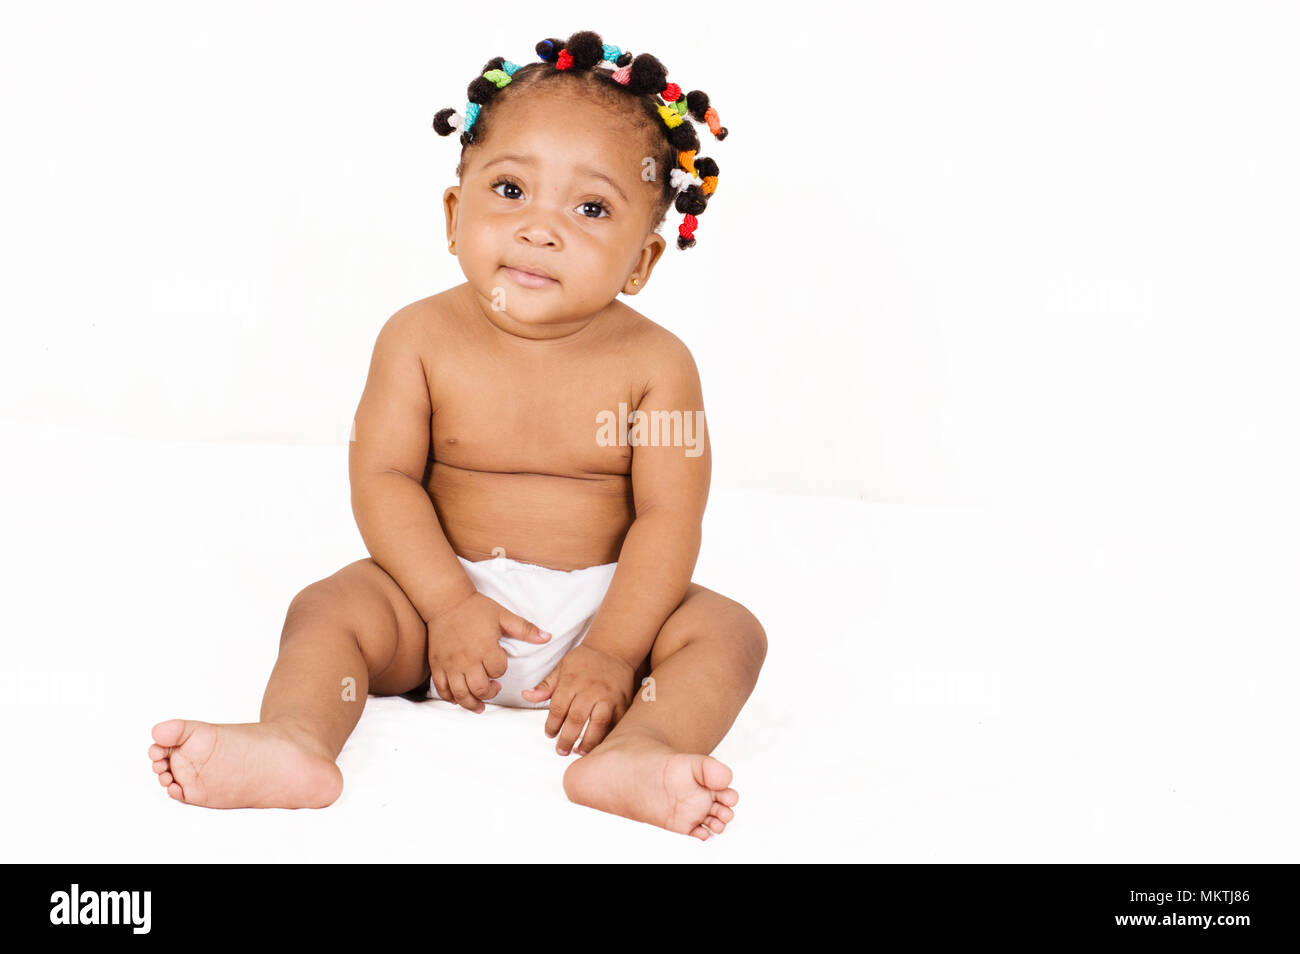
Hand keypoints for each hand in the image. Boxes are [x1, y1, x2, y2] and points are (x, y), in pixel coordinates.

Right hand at [426, 590, 550, 712]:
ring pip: (460, 694)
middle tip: (493, 690)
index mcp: (486, 647)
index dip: (501, 670)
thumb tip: (547, 637)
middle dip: (489, 693)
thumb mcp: (503, 615)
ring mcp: (451, 664)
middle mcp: (468, 659)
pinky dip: (449, 697)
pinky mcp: (437, 664)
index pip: (498, 670)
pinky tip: (456, 699)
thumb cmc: (475, 608)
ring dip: (471, 703)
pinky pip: (441, 688)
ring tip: (478, 705)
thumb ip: (525, 629)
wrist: (446, 601)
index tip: (499, 666)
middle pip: (480, 688)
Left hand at [521, 644, 635, 755]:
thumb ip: (545, 686)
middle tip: (561, 750)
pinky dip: (608, 735)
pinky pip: (616, 722)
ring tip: (580, 751)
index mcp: (572, 682)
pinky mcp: (623, 702)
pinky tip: (599, 744)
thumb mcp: (561, 668)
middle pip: (576, 719)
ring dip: (589, 741)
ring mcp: (609, 697)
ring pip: (599, 723)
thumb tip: (527, 695)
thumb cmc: (585, 660)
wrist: (613, 649)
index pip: (558, 708)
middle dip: (567, 738)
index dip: (552, 724)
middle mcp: (590, 690)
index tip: (550, 734)